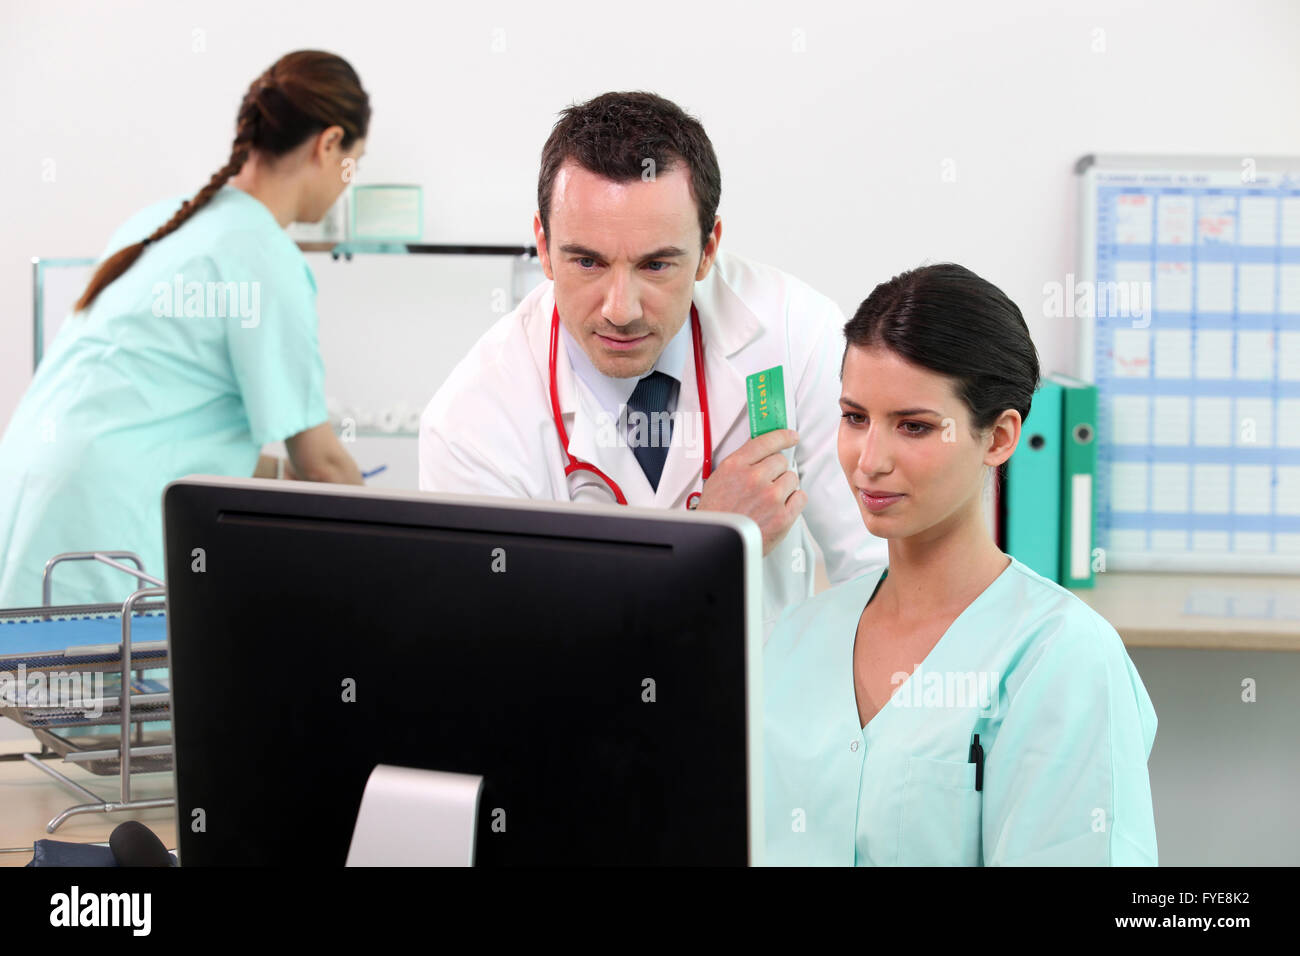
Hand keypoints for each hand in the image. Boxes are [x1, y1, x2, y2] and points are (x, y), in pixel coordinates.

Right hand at [695, 429, 805, 555]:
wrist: (715, 546)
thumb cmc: (716, 515)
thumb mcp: (719, 479)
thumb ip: (741, 463)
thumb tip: (761, 452)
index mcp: (735, 466)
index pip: (766, 442)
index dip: (782, 436)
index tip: (790, 436)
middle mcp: (754, 479)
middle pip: (781, 461)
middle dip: (776, 471)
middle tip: (767, 484)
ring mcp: (770, 498)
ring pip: (792, 479)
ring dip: (785, 487)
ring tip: (769, 500)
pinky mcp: (783, 516)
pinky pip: (800, 497)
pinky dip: (793, 502)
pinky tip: (779, 508)